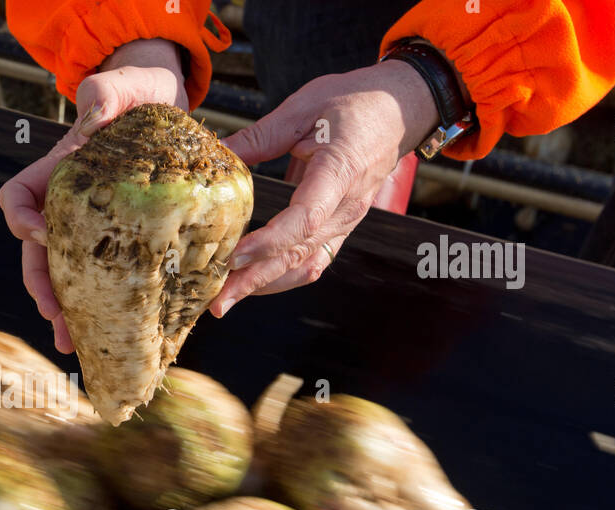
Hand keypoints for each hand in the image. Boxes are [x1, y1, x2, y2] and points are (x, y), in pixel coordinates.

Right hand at [0, 39, 187, 352]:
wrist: (166, 106)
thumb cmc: (138, 92)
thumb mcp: (122, 85)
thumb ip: (104, 92)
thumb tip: (94, 114)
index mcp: (56, 173)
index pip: (17, 199)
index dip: (20, 220)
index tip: (41, 232)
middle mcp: (67, 205)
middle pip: (37, 252)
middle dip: (42, 287)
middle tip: (55, 318)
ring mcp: (93, 226)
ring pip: (66, 274)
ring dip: (66, 310)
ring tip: (73, 342)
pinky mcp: (123, 240)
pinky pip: (105, 276)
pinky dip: (105, 304)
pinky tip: (115, 329)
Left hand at [210, 60, 441, 314]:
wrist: (399, 109)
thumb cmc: (354, 102)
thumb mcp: (304, 106)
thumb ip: (260, 136)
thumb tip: (215, 152)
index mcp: (339, 172)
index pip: (304, 219)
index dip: (268, 241)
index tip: (234, 255)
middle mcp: (346, 207)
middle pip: (297, 254)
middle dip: (254, 281)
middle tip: (216, 302)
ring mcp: (346, 222)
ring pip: (303, 266)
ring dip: (263, 286)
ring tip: (225, 299)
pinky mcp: (340, 229)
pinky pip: (312, 262)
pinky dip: (280, 278)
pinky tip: (251, 284)